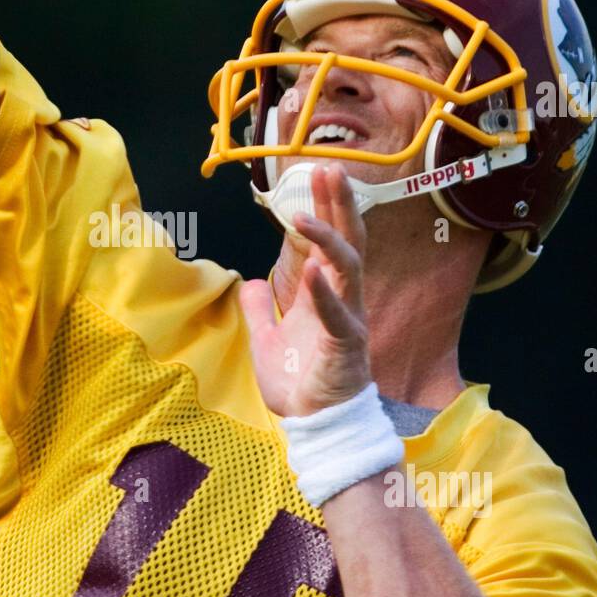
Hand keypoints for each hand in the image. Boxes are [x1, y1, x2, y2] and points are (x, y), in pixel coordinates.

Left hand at [239, 164, 372, 416]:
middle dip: (338, 205)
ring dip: (328, 239)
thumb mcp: (266, 341)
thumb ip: (260, 310)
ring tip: (304, 214)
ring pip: (347, 269)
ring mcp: (347, 320)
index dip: (324, 207)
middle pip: (346, 241)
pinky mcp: (345, 347)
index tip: (317, 173)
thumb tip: (250, 283)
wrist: (315, 427)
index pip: (327, 241)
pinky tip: (311, 269)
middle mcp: (341, 300)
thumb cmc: (300, 385)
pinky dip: (323, 292)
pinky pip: (337, 314)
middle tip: (329, 168)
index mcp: (323, 295)